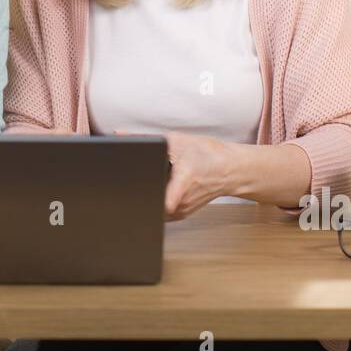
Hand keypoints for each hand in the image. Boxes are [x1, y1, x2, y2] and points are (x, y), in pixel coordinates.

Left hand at [115, 129, 232, 220]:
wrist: (229, 170)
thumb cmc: (208, 154)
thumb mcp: (178, 140)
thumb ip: (147, 139)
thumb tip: (121, 135)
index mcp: (185, 179)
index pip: (166, 200)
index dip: (149, 198)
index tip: (137, 195)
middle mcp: (184, 200)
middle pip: (153, 201)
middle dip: (142, 190)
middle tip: (139, 178)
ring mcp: (182, 210)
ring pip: (156, 208)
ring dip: (149, 195)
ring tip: (155, 181)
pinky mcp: (181, 215)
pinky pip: (162, 211)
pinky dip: (157, 200)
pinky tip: (161, 188)